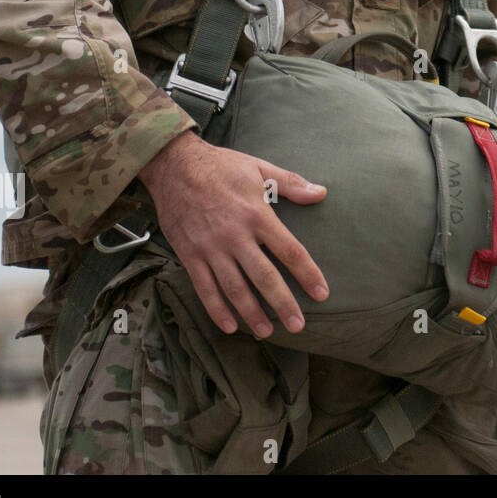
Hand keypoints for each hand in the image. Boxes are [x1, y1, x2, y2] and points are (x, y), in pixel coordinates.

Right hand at [137, 131, 328, 337]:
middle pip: (264, 276)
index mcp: (257, 214)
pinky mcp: (189, 254)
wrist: (174, 165)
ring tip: (267, 332)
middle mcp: (235, 235)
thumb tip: (322, 193)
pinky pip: (204, 287)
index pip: (289, 250)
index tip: (322, 294)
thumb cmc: (222, 166)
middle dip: (282, 303)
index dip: (307, 274)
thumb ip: (291, 183)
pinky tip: (229, 326)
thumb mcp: (259, 168)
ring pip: (234, 288)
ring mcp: (210, 247)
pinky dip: (216, 309)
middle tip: (298, 326)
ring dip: (251, 313)